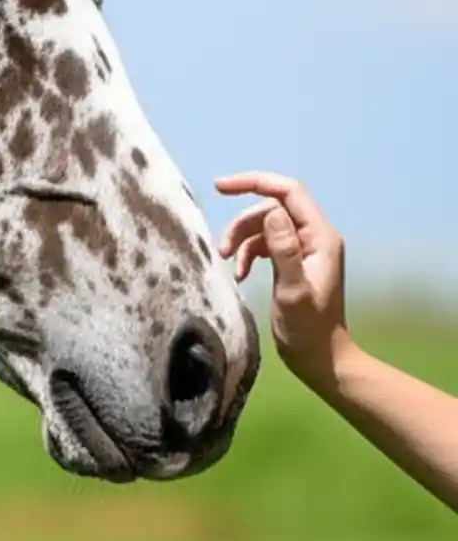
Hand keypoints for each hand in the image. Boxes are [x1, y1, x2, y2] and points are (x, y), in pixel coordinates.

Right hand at [214, 172, 352, 388]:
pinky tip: (239, 275)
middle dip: (240, 224)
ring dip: (240, 240)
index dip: (254, 183)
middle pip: (270, 209)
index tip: (220, 186)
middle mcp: (314, 237)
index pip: (287, 192)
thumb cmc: (308, 330)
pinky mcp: (292, 262)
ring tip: (226, 263)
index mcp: (320, 237)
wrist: (320, 357)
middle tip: (220, 250)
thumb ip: (284, 252)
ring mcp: (304, 249)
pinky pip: (263, 244)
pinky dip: (246, 254)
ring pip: (263, 226)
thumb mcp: (293, 292)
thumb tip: (272, 214)